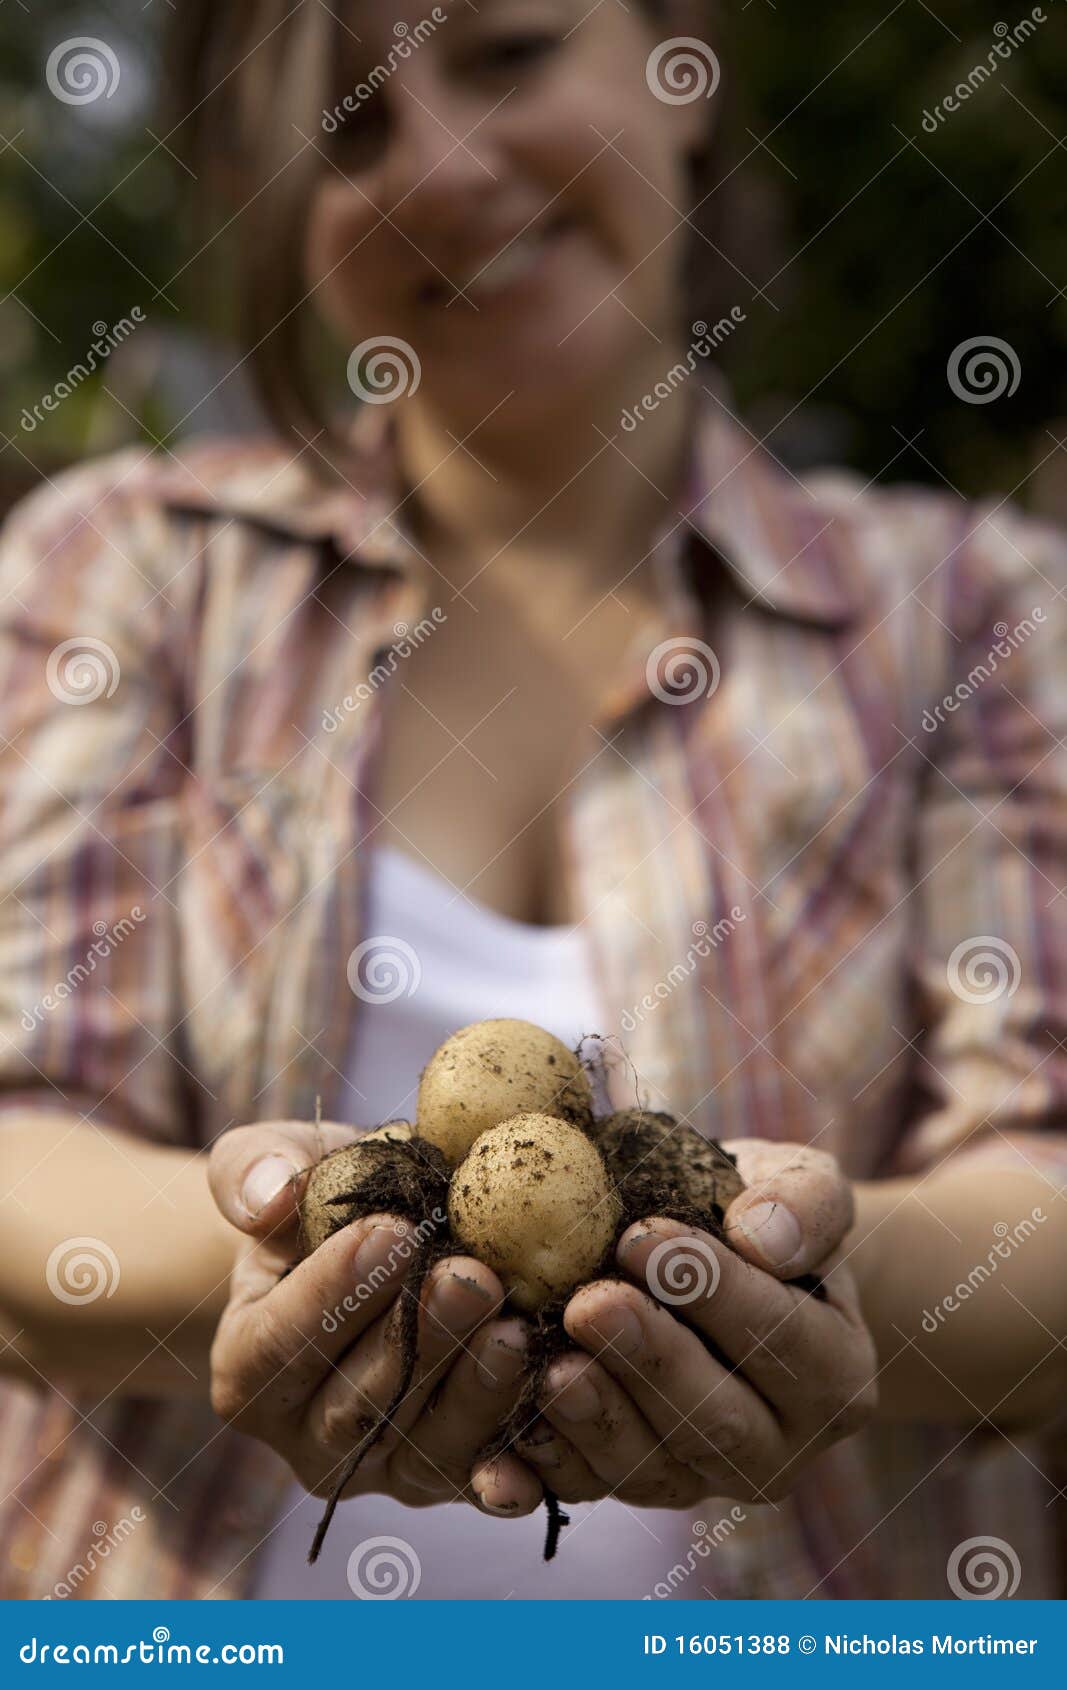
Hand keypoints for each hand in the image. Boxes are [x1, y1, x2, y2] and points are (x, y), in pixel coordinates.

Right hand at [207, 1119, 546, 1515]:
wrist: (369, 1247)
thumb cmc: (315, 1203)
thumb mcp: (269, 1164)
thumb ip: (251, 1171)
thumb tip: (266, 1197)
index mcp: (246, 1370)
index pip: (281, 1342)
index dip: (333, 1293)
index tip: (390, 1231)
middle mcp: (306, 1440)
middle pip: (361, 1403)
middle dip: (420, 1338)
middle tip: (471, 1274)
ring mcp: (381, 1469)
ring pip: (428, 1446)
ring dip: (476, 1387)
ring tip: (515, 1322)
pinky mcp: (448, 1478)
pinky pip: (486, 1472)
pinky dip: (519, 1446)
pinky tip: (553, 1401)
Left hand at [522, 1139, 877, 1507]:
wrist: (732, 1265)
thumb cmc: (767, 1217)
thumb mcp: (806, 1187)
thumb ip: (804, 1205)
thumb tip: (761, 1237)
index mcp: (835, 1375)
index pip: (777, 1337)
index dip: (712, 1291)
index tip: (643, 1237)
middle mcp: (779, 1447)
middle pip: (716, 1420)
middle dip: (648, 1360)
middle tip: (588, 1303)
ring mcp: (704, 1478)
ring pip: (651, 1466)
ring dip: (596, 1417)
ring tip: (547, 1363)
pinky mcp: (637, 1486)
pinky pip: (589, 1491)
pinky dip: (544, 1471)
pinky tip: (504, 1445)